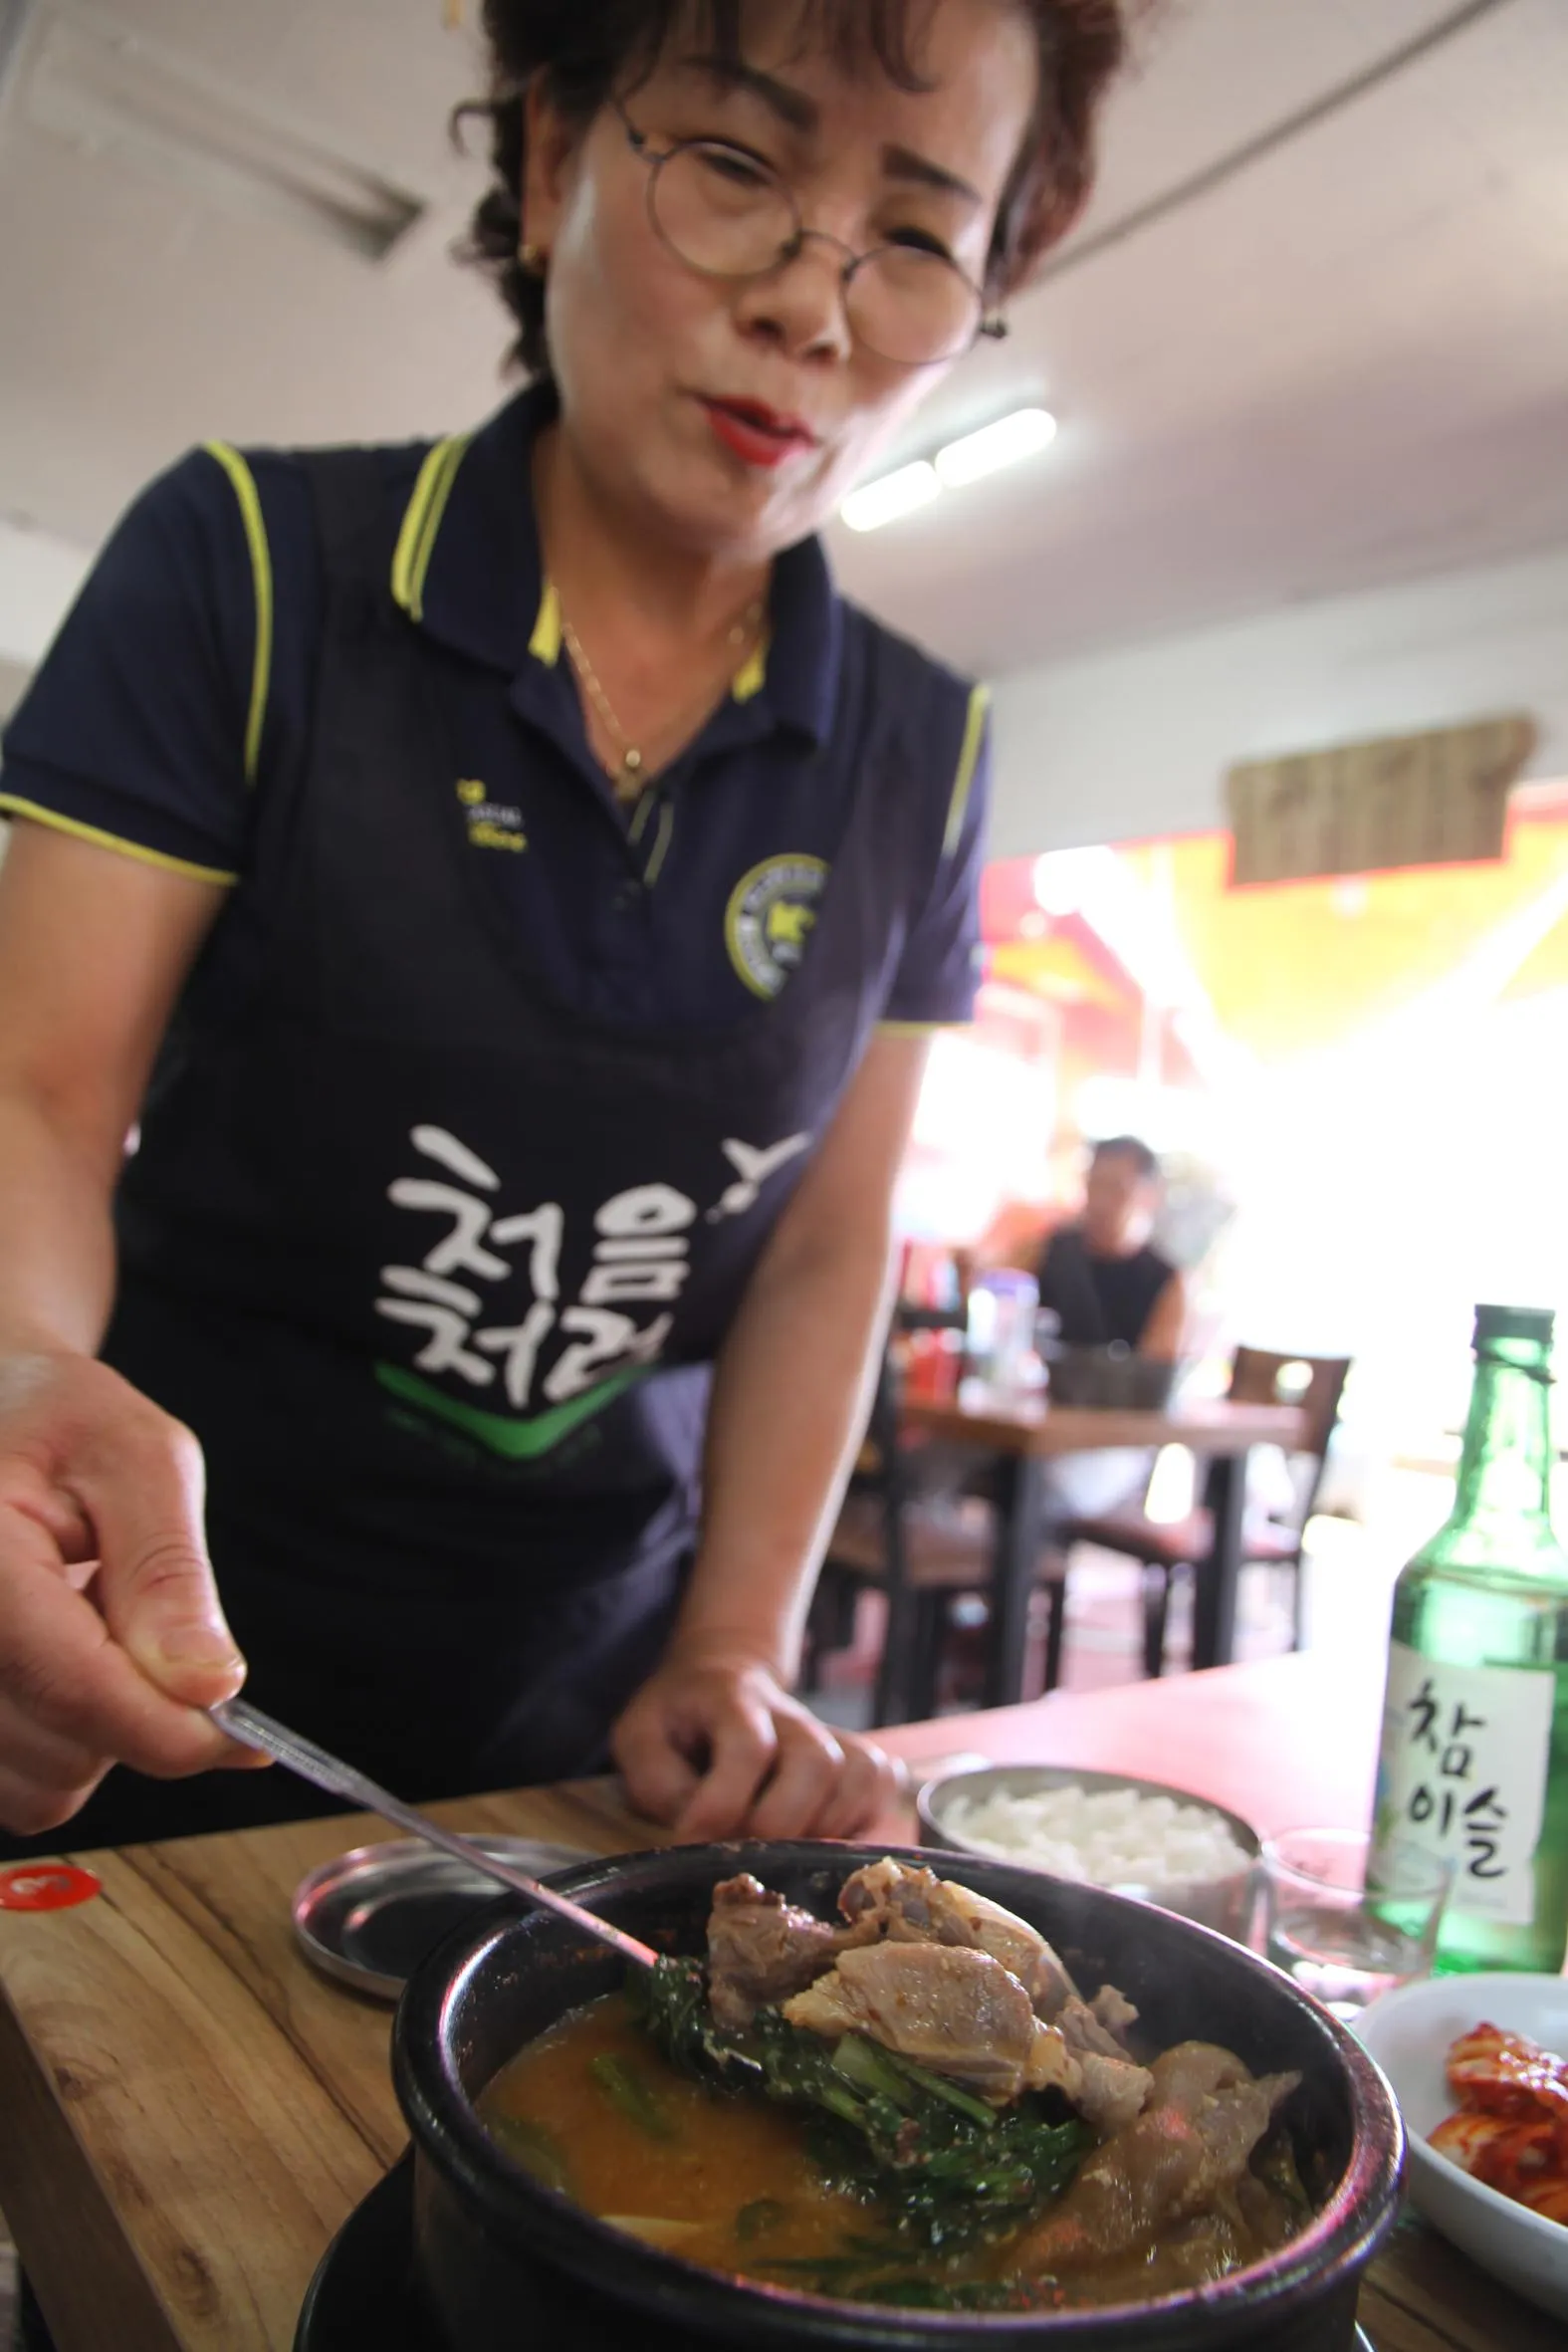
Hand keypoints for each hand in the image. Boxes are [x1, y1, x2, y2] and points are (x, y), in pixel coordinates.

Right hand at [0, 1352, 259, 1836]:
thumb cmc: (59, 1421)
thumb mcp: (139, 1458)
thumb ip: (168, 1574)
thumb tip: (210, 1686)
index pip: (72, 1686)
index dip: (169, 1728)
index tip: (243, 1736)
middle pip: (59, 1756)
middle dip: (136, 1712)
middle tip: (142, 1619)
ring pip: (40, 1787)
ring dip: (97, 1730)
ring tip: (93, 1625)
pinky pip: (19, 1782)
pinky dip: (61, 1740)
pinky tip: (65, 1655)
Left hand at [611, 1642, 897, 1842]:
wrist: (721, 1675)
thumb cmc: (675, 1719)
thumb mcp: (638, 1738)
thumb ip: (657, 1782)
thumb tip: (699, 1832)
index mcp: (730, 1699)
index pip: (748, 1745)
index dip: (722, 1802)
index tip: (691, 1838)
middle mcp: (789, 1713)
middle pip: (818, 1761)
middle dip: (782, 1821)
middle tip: (746, 1851)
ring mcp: (828, 1731)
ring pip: (860, 1772)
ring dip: (826, 1825)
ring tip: (786, 1850)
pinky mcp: (852, 1753)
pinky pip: (882, 1782)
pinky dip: (863, 1817)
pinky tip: (822, 1836)